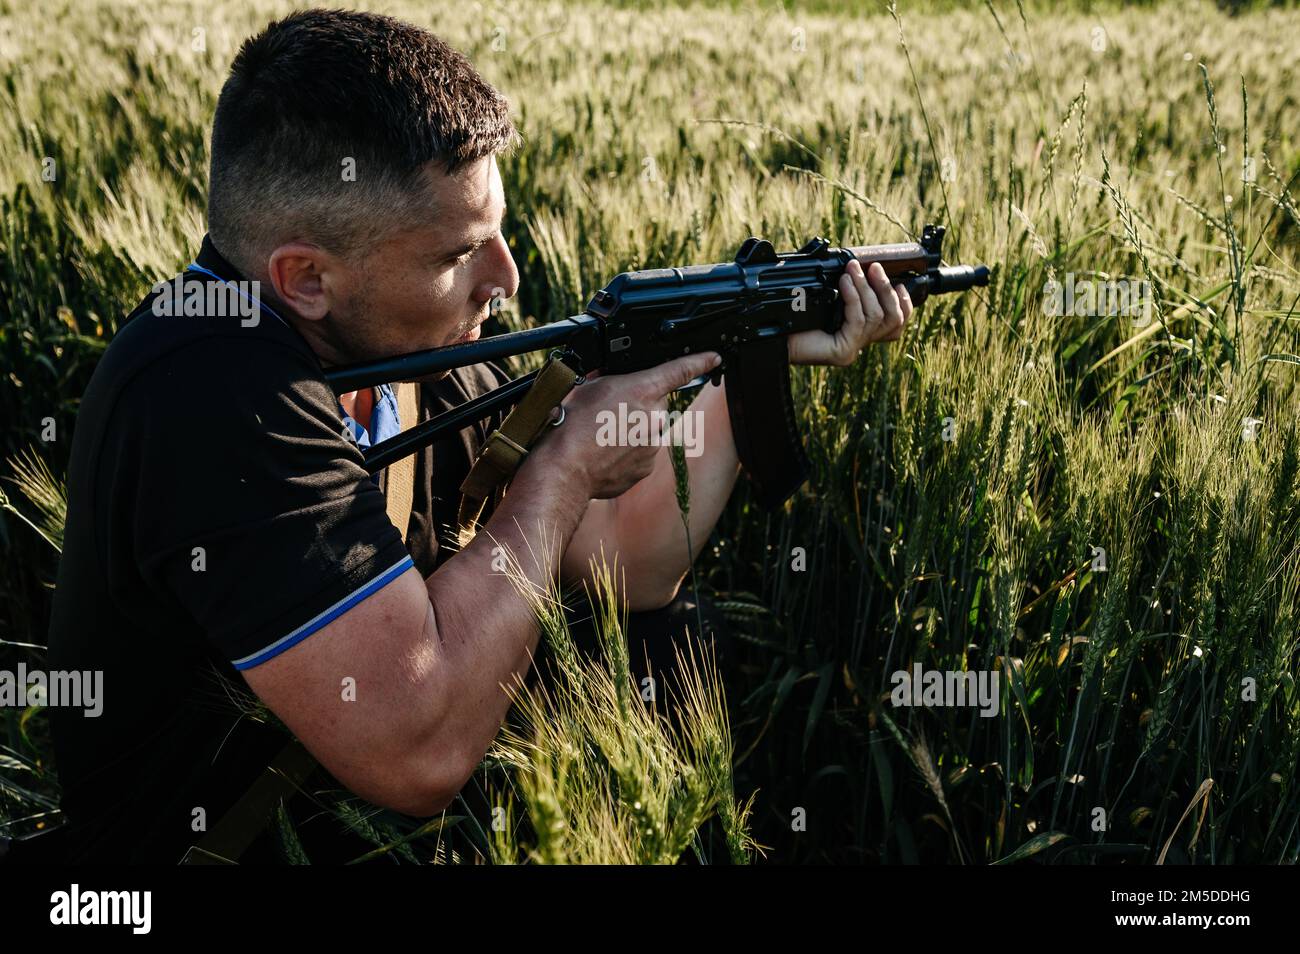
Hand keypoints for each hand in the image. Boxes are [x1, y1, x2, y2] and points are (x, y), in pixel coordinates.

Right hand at [530, 351, 721, 499]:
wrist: (566, 466)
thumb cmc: (572, 424)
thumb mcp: (589, 386)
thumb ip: (612, 379)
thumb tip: (615, 378)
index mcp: (643, 390)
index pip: (680, 370)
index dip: (700, 361)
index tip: (714, 358)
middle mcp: (655, 417)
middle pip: (655, 405)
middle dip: (638, 406)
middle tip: (610, 414)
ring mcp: (653, 445)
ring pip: (647, 431)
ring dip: (631, 431)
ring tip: (602, 436)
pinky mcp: (646, 467)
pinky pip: (641, 455)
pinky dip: (626, 453)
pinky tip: (605, 452)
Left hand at [787, 260, 912, 365]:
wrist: (769, 334)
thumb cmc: (791, 313)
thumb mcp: (825, 295)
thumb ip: (846, 286)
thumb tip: (860, 263)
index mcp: (859, 330)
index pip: (895, 324)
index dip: (904, 303)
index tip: (901, 283)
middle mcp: (858, 342)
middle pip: (893, 319)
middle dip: (886, 289)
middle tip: (874, 268)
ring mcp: (851, 349)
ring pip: (877, 317)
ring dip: (866, 288)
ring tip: (851, 271)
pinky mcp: (842, 352)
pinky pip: (858, 321)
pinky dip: (853, 298)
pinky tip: (844, 284)